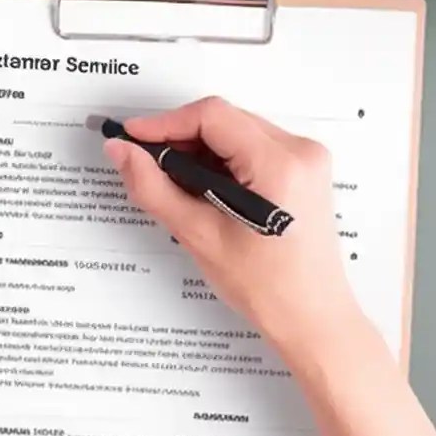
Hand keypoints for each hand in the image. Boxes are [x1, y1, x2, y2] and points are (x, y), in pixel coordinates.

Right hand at [103, 97, 365, 369]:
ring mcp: (307, 159)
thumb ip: (154, 188)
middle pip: (224, 120)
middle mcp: (300, 152)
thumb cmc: (269, 288)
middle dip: (181, 138)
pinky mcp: (304, 170)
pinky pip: (253, 147)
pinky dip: (223, 160)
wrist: (313, 319)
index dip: (165, 122)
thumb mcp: (200, 236)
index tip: (133, 137)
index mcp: (280, 165)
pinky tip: (206, 190)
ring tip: (177, 186)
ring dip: (201, 151)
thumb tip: (122, 152)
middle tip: (146, 165)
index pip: (212, 117)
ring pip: (236, 131)